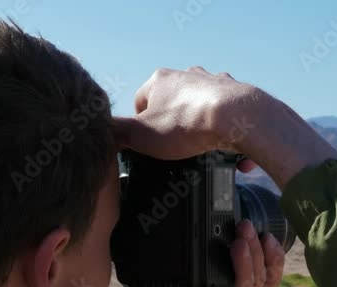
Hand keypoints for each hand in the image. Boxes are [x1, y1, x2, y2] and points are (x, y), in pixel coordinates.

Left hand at [110, 221, 285, 286]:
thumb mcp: (164, 284)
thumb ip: (178, 264)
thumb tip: (179, 228)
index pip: (258, 275)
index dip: (266, 255)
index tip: (260, 231)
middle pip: (255, 282)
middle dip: (254, 252)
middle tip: (246, 228)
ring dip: (242, 272)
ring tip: (236, 249)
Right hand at [115, 66, 336, 187]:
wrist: (236, 117)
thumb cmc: (186, 125)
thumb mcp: (139, 134)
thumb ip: (115, 133)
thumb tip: (98, 134)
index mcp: (160, 80)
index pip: (141, 101)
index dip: (141, 124)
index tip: (147, 143)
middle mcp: (187, 75)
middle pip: (172, 102)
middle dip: (172, 125)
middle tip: (174, 150)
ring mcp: (215, 82)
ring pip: (202, 108)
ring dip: (201, 128)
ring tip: (203, 151)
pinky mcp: (238, 96)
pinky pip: (231, 119)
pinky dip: (231, 137)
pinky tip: (236, 161)